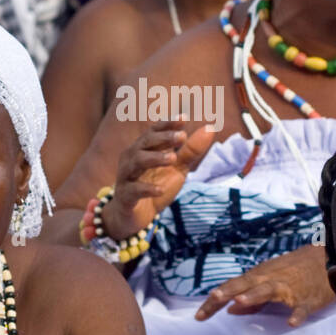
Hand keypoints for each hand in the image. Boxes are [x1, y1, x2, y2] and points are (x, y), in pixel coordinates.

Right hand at [101, 118, 216, 239]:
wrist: (135, 216)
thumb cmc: (155, 185)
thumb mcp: (177, 168)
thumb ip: (191, 149)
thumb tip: (210, 127)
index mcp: (145, 148)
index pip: (154, 131)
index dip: (167, 124)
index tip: (183, 118)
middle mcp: (132, 158)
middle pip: (145, 142)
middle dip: (163, 138)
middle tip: (181, 137)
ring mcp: (126, 176)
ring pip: (137, 161)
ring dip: (155, 158)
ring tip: (172, 158)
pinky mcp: (125, 196)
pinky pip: (134, 190)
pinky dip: (147, 188)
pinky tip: (160, 190)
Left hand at [195, 245, 333, 326]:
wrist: (327, 258)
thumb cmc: (294, 273)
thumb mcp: (269, 283)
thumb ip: (250, 298)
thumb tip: (229, 309)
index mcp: (258, 277)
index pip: (231, 288)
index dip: (214, 301)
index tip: (198, 317)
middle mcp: (270, 280)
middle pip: (244, 286)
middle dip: (227, 293)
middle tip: (212, 300)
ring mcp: (289, 288)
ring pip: (269, 290)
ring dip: (254, 296)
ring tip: (239, 302)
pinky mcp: (308, 298)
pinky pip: (302, 307)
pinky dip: (296, 314)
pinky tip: (291, 322)